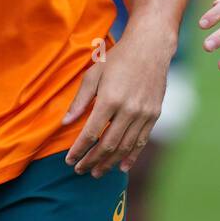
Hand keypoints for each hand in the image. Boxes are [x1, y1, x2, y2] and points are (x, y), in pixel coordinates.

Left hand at [60, 25, 173, 176]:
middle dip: (91, 160)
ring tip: (96, 172)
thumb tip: (65, 122)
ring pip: (125, 147)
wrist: (150, 47)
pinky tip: (121, 167)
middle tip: (80, 170)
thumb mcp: (94, 73)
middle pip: (107, 145)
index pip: (91, 133)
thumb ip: (80, 100)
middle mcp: (128, 109)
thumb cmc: (118, 58)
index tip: (68, 160)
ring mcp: (144, 114)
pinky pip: (141, 141)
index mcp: (110, 99)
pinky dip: (131, 156)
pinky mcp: (154, 114)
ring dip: (109, 163)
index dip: (79, 149)